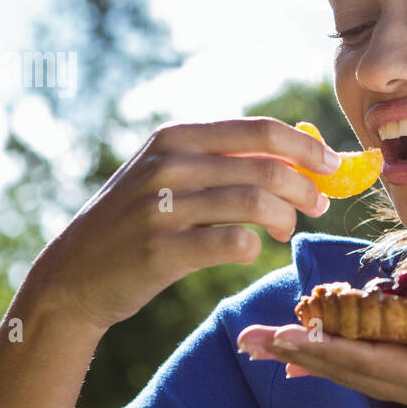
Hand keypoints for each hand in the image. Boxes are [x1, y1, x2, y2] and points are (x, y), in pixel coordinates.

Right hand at [22, 118, 341, 331]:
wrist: (73, 276)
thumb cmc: (137, 222)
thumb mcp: (169, 175)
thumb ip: (224, 162)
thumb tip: (302, 157)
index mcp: (174, 137)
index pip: (259, 131)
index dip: (307, 147)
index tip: (333, 165)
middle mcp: (167, 164)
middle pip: (266, 167)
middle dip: (306, 187)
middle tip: (317, 204)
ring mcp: (161, 207)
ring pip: (256, 203)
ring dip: (285, 219)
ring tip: (285, 230)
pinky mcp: (161, 250)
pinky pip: (234, 243)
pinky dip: (253, 247)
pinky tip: (248, 249)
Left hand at [236, 319, 406, 407]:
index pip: (366, 360)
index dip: (319, 347)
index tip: (277, 334)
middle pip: (348, 370)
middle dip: (298, 354)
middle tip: (248, 340)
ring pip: (358, 374)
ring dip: (313, 360)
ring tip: (274, 347)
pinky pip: (378, 375)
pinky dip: (344, 365)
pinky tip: (328, 358)